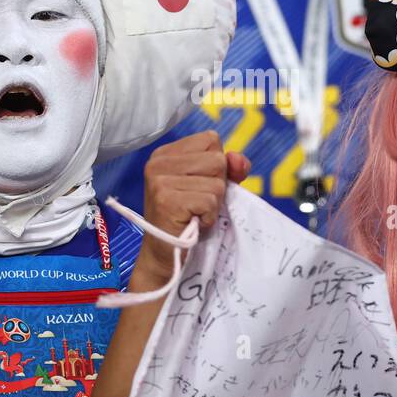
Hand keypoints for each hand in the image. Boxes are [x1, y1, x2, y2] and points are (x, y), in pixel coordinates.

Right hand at [131, 131, 249, 286]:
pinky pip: (210, 201)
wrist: (166, 257)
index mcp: (166, 153)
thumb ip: (230, 168)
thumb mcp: (211, 186)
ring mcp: (159, 181)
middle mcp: (158, 162)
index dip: (218, 166)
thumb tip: (239, 159)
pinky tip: (194, 223)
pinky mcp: (166, 201)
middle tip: (197, 204)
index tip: (201, 186)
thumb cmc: (190, 219)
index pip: (211, 140)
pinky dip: (209, 217)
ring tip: (195, 214)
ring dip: (213, 204)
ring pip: (216, 183)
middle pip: (217, 160)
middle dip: (216, 186)